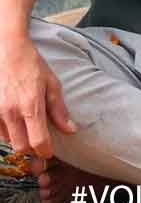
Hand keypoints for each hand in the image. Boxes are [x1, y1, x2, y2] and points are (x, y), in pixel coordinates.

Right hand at [0, 37, 75, 158]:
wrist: (7, 50)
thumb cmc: (32, 65)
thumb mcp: (52, 84)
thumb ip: (59, 110)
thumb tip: (70, 130)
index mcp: (31, 106)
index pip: (38, 141)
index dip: (45, 151)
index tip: (49, 153)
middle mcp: (11, 112)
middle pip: (21, 146)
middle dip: (31, 149)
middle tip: (40, 143)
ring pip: (8, 140)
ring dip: (19, 139)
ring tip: (27, 127)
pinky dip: (7, 130)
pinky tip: (15, 120)